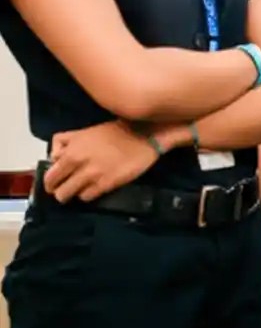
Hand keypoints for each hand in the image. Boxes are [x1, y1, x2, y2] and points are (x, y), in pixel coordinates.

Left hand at [44, 120, 161, 201]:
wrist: (144, 135)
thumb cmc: (115, 132)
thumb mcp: (85, 131)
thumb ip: (65, 142)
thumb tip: (54, 158)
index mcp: (71, 149)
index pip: (49, 174)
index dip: (50, 180)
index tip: (56, 181)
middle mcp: (78, 163)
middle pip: (55, 187)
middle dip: (58, 189)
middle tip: (66, 188)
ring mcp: (92, 175)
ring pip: (68, 195)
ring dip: (72, 193)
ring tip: (80, 189)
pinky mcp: (106, 184)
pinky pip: (86, 197)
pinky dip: (87, 194)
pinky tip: (94, 188)